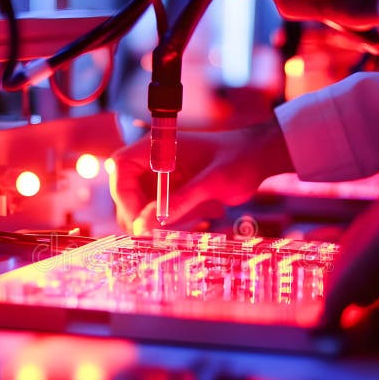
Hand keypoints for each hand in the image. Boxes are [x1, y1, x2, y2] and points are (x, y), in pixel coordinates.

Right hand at [109, 120, 292, 233]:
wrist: (257, 158)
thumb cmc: (237, 160)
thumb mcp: (210, 182)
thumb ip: (177, 203)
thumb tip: (143, 227)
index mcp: (157, 147)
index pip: (121, 169)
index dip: (123, 195)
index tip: (139, 219)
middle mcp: (154, 163)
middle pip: (125, 194)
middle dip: (141, 216)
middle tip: (166, 232)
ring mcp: (161, 180)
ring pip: (141, 210)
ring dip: (163, 222)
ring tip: (201, 212)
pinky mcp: (172, 194)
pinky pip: (160, 217)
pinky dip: (176, 223)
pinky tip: (205, 212)